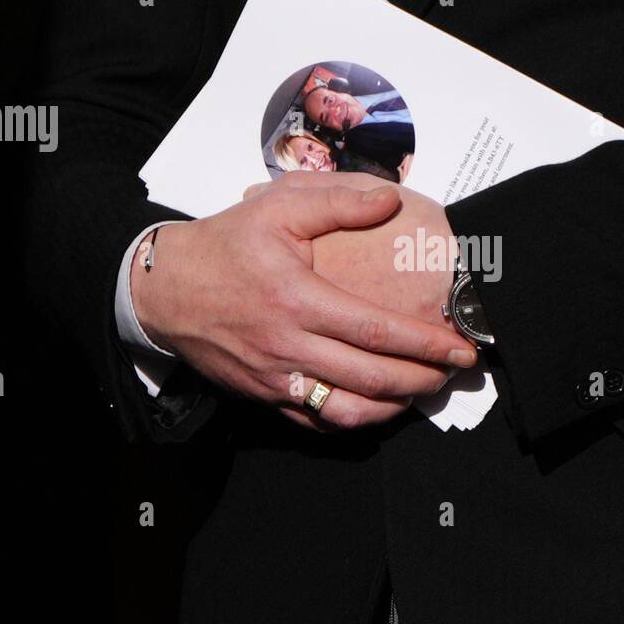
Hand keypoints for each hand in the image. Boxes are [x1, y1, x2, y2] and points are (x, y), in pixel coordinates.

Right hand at [131, 181, 475, 429]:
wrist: (163, 289)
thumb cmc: (223, 246)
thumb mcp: (276, 209)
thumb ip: (337, 203)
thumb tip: (391, 200)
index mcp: (297, 301)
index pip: (377, 332)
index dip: (426, 344)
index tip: (460, 347)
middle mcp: (289, 347)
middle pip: (372, 379)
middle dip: (423, 379)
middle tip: (455, 372)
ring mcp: (276, 379)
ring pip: (348, 413)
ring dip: (394, 408)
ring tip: (423, 391)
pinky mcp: (264, 397)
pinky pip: (317, 423)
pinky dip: (355, 420)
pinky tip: (379, 406)